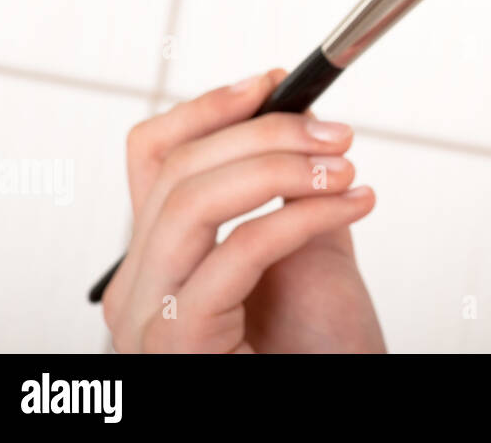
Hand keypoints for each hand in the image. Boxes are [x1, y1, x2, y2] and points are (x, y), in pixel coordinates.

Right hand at [102, 69, 385, 351]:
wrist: (339, 407)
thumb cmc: (317, 355)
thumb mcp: (304, 257)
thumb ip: (292, 198)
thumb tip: (311, 134)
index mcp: (159, 257)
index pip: (152, 156)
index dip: (210, 106)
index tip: (272, 82)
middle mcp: (138, 285)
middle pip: (177, 168)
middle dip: (267, 131)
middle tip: (338, 133)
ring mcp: (149, 318)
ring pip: (192, 200)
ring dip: (282, 168)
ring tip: (345, 170)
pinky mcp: (180, 343)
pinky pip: (235, 252)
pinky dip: (300, 216)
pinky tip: (351, 206)